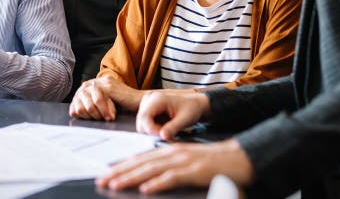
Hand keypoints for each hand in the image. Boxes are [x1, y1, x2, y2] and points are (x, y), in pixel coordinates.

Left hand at [69, 76, 144, 120]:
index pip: (79, 94)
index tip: (81, 116)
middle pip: (80, 94)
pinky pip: (97, 98)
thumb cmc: (127, 108)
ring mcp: (105, 82)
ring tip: (102, 119)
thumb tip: (76, 111)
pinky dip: (101, 109)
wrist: (143, 104)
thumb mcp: (106, 106)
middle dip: (83, 109)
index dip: (77, 106)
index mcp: (98, 84)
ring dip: (92, 111)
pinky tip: (110, 116)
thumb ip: (93, 105)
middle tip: (93, 119)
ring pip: (86, 96)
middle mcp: (100, 80)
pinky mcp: (110, 86)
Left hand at [95, 138, 254, 193]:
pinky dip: (158, 183)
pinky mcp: (194, 171)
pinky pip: (173, 178)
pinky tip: (146, 189)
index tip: (106, 174)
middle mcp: (172, 152)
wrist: (238, 157)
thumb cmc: (212, 162)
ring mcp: (183, 161)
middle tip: (102, 180)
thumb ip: (167, 166)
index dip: (121, 166)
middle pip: (140, 163)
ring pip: (151, 170)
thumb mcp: (185, 161)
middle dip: (119, 172)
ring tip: (115, 185)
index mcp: (169, 150)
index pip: (139, 159)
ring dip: (131, 178)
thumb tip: (148, 177)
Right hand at [135, 91, 210, 139]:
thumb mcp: (185, 120)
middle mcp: (149, 99)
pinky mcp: (147, 109)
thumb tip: (162, 137)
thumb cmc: (191, 110)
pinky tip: (163, 128)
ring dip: (152, 131)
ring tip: (167, 130)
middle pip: (141, 122)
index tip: (163, 136)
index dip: (151, 130)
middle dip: (152, 132)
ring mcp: (147, 103)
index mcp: (157, 98)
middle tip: (167, 134)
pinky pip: (144, 124)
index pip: (144, 117)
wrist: (194, 105)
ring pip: (141, 124)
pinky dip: (152, 129)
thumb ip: (173, 128)